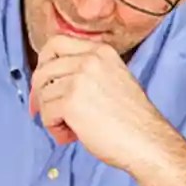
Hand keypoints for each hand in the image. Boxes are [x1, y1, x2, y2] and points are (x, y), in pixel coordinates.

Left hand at [28, 35, 165, 172]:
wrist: (147, 142)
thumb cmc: (131, 120)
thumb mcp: (113, 78)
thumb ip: (86, 72)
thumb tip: (50, 81)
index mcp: (100, 51)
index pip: (56, 43)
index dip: (44, 64)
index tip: (45, 83)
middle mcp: (89, 60)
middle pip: (44, 68)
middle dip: (38, 92)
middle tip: (44, 111)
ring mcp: (79, 79)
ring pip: (43, 94)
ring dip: (51, 116)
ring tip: (71, 129)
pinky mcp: (71, 102)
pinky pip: (46, 114)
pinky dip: (54, 129)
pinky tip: (71, 136)